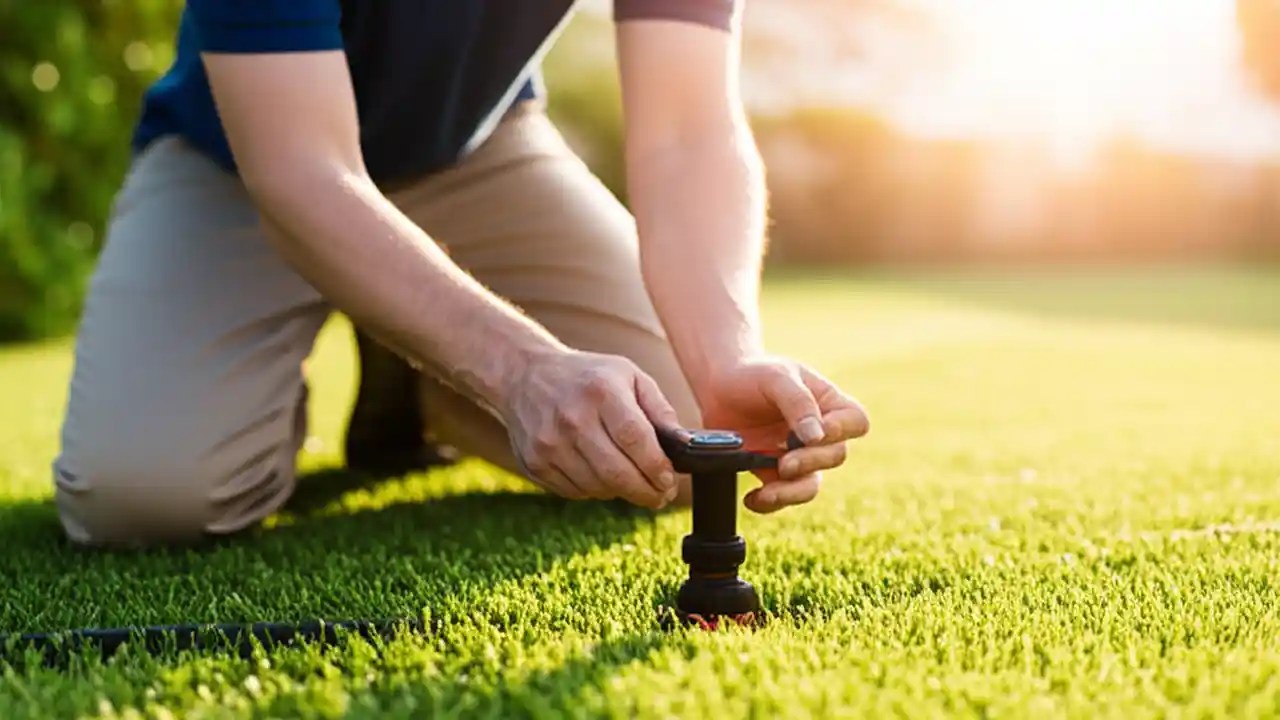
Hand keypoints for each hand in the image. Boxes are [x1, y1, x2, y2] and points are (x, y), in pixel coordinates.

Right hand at [502, 349, 681, 508]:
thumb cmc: (588, 377)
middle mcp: (572, 418)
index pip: (635, 440)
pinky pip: (575, 492)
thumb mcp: (630, 376)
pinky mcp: (534, 463)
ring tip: (630, 481)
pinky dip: (594, 490)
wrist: (524, 375)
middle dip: (646, 492)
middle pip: (617, 472)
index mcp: (601, 391)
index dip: (657, 467)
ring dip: (621, 491)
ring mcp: (549, 444)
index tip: (670, 481)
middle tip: (660, 496)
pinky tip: (599, 473)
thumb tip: (686, 445)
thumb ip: (660, 410)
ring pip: (597, 488)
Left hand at [699, 356, 869, 513]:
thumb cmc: (752, 373)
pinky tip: (752, 498)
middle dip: (810, 462)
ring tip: (767, 492)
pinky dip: (769, 503)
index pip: (856, 421)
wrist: (716, 385)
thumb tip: (817, 437)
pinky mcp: (772, 472)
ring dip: (792, 492)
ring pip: (810, 484)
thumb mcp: (776, 377)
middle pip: (835, 456)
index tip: (817, 433)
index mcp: (828, 403)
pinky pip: (781, 496)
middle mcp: (818, 433)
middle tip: (784, 462)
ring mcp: (797, 455)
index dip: (843, 431)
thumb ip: (799, 403)